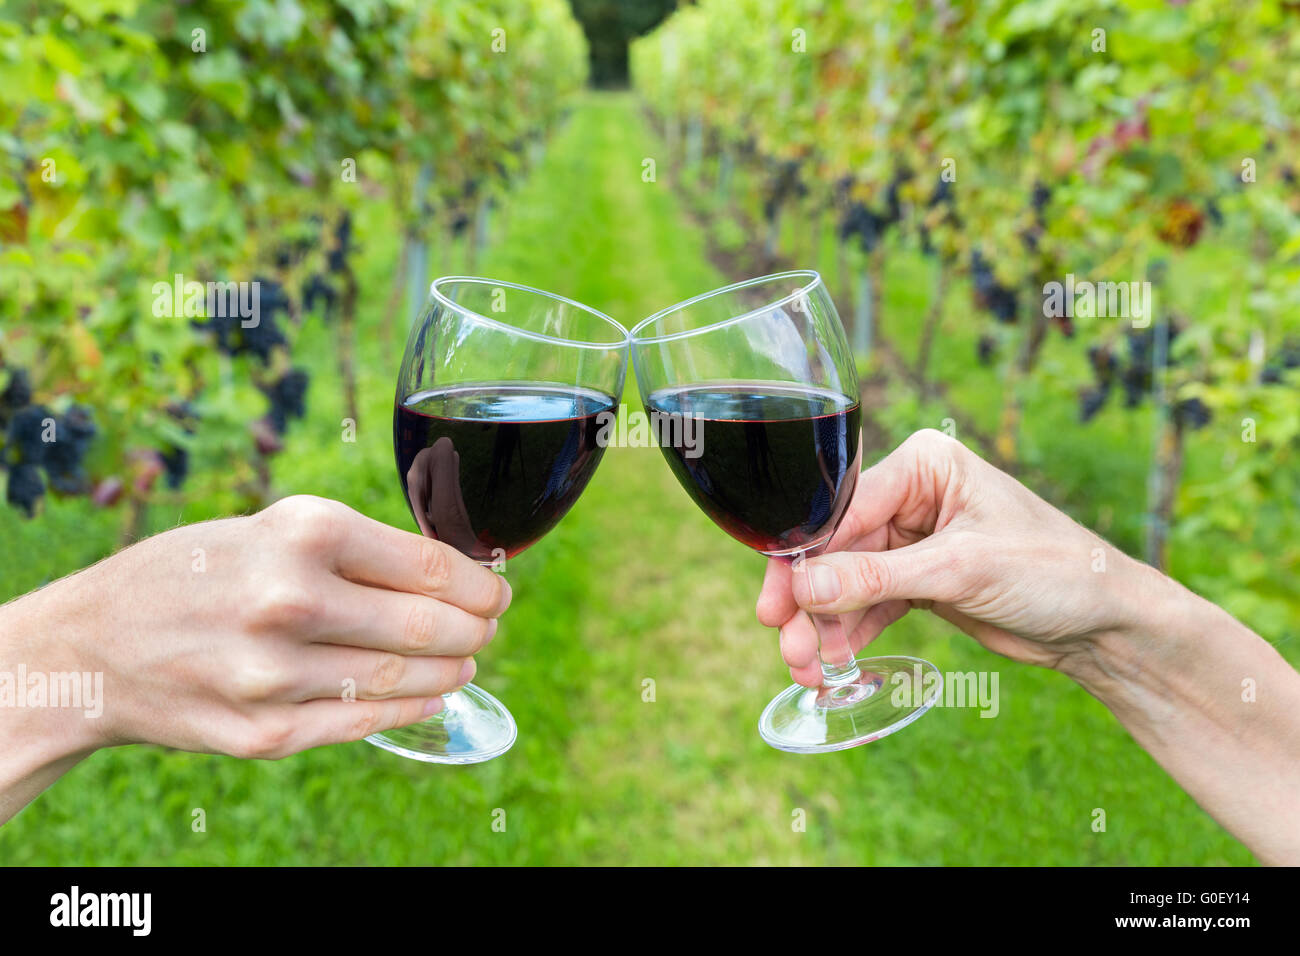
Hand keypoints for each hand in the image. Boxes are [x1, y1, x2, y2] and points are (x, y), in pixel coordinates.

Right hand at [3, 495, 510, 762]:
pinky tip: (430, 694)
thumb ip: (355, 549)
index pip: (431, 567)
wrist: (93, 648)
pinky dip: (412, 707)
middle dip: (474, 628)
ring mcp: (278, 675)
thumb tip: (451, 573)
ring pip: (404, 679)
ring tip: (466, 659)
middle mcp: (291, 601)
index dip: (480, 584)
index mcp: (301, 533)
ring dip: (451, 670)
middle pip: (429, 625)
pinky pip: (365, 722)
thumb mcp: (269, 529)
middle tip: (488, 625)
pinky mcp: (266, 733)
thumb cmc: (194, 575)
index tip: (495, 589)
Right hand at [756, 429, 1162, 685]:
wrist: (1105, 623)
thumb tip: (805, 586)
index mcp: (925, 466)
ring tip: (807, 668)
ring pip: (847, 582)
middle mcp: (914, 496)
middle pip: (838, 548)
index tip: (778, 600)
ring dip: (825, 625)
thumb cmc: (1054, 571)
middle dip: (810, 599)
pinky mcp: (921, 580)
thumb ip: (877, 578)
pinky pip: (870, 605)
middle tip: (786, 644)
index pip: (844, 508)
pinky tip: (833, 663)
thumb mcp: (961, 569)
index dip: (805, 556)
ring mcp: (915, 540)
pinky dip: (851, 633)